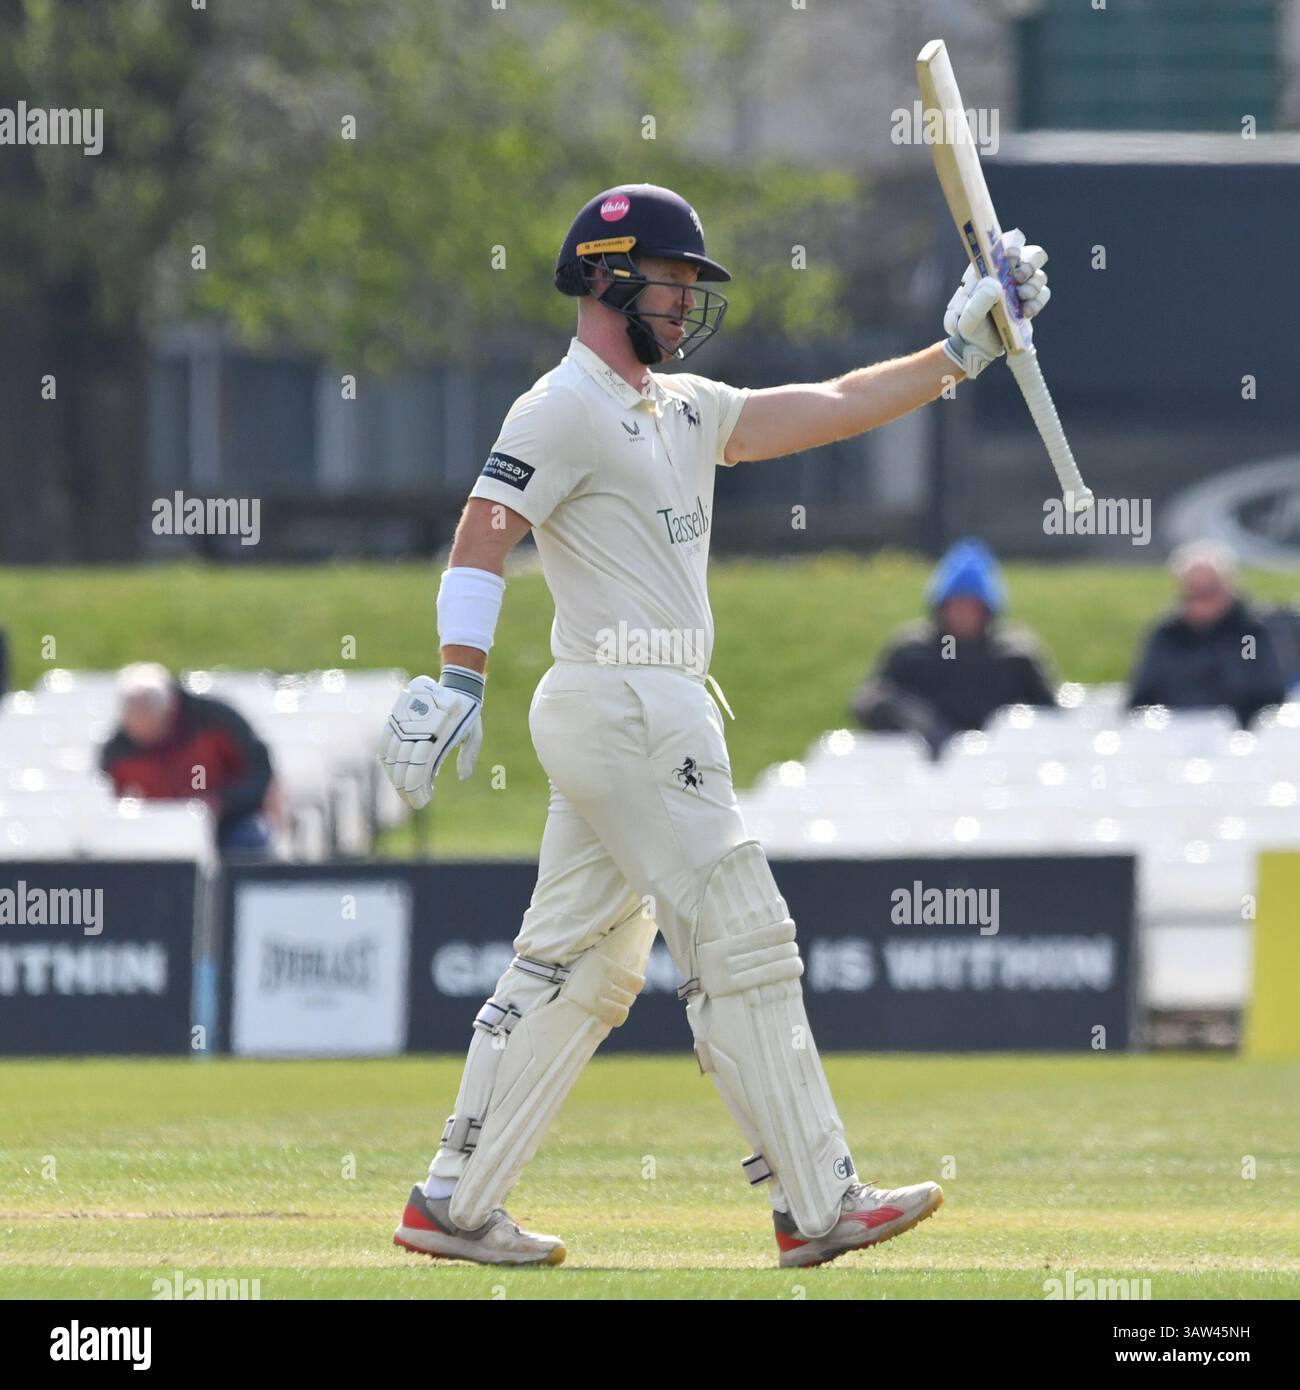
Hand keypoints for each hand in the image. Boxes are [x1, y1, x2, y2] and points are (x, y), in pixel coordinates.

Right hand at [379, 667, 484, 809]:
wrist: (455, 683)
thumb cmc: (467, 712)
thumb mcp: (475, 734)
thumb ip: (468, 756)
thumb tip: (463, 777)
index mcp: (437, 736)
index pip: (420, 769)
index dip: (417, 789)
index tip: (422, 801)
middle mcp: (418, 730)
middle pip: (404, 767)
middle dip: (406, 789)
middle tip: (413, 802)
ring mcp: (405, 723)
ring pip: (392, 757)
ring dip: (395, 777)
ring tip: (403, 791)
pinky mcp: (397, 717)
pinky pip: (385, 742)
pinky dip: (387, 760)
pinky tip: (393, 772)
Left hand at [941, 229, 1050, 379]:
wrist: (978, 349)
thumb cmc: (967, 329)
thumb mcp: (966, 318)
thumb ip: (978, 301)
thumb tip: (995, 285)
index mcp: (990, 267)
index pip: (1006, 244)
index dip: (1013, 244)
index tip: (1010, 256)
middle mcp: (1008, 273)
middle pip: (1032, 254)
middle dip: (1030, 263)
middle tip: (1018, 278)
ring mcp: (1020, 287)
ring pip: (1040, 275)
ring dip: (1033, 286)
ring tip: (1020, 298)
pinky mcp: (1029, 302)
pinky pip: (1043, 295)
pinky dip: (1037, 303)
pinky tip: (1025, 313)